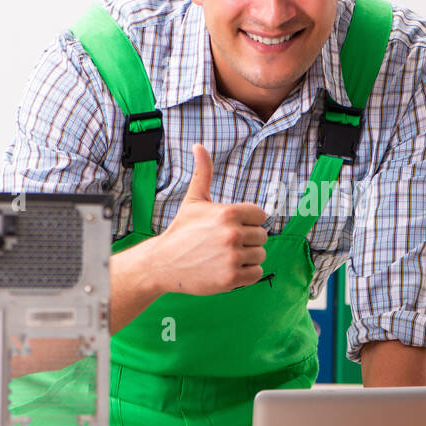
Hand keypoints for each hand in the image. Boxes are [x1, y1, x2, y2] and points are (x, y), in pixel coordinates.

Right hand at [149, 143, 267, 294]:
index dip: (248, 221)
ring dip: (246, 257)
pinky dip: (246, 273)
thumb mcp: (194, 200)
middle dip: (247, 240)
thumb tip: (198, 146)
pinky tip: (228, 268)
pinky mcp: (232, 278)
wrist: (163, 263)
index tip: (230, 227)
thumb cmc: (181, 230)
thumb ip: (203, 172)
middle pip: (262, 236)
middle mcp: (233, 234)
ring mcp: (233, 257)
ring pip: (260, 255)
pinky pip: (256, 273)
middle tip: (224, 244)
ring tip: (224, 256)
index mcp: (228, 213)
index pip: (260, 216)